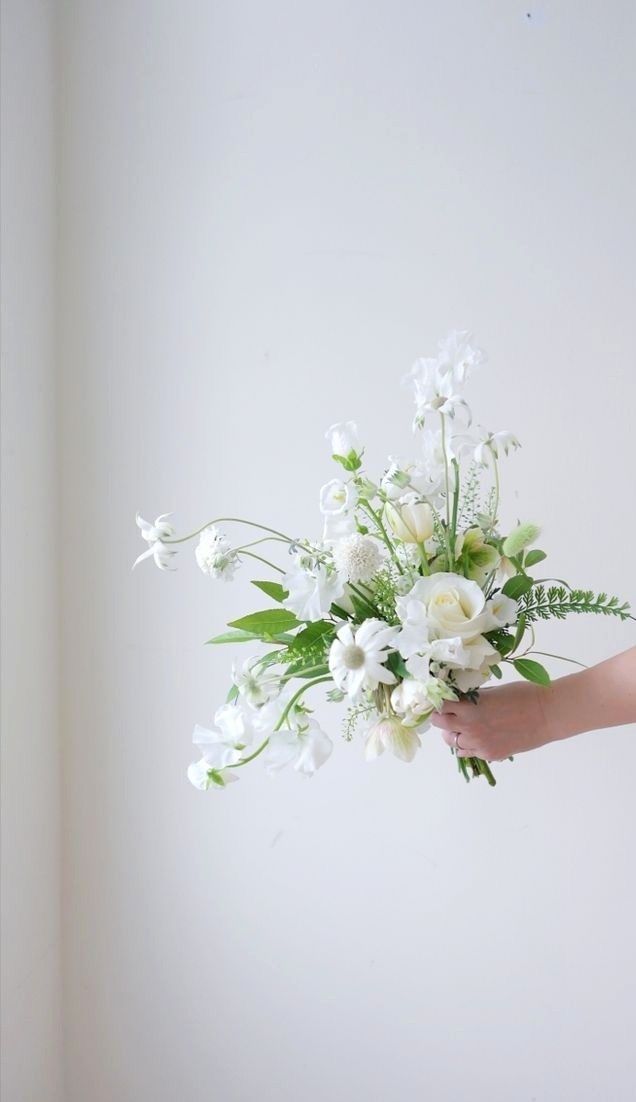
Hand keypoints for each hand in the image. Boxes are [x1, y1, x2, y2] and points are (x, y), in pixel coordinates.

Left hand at [430, 680, 561, 760]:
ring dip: (454, 733)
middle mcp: (469, 728)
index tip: (441, 699)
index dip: (439, 702)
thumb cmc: (522, 695)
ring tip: (465, 726)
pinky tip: (478, 736)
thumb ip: (473, 699)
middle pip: (440, 725)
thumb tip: (459, 699)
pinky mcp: (490, 755)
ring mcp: (479, 744)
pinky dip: (469, 745)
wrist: (546, 714)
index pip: (439, 707)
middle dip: (441, 718)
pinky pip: (469, 752)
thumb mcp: (492, 691)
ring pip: (452, 742)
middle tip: (449, 712)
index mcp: (469, 708)